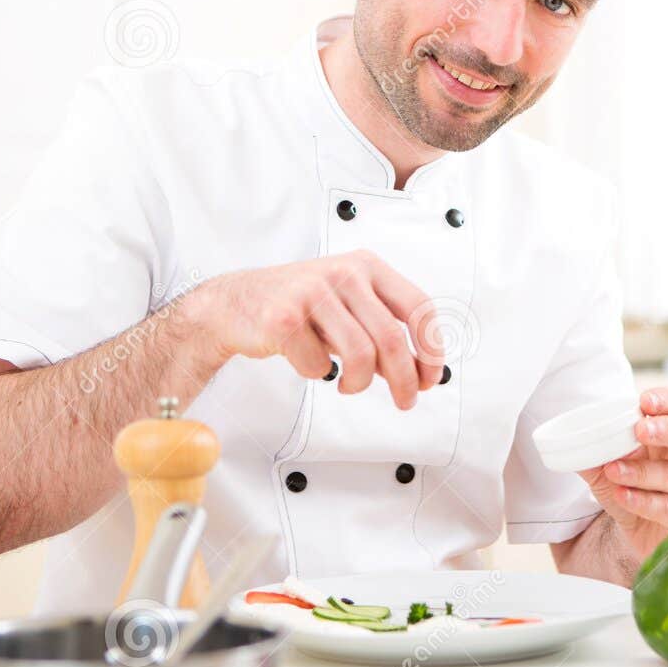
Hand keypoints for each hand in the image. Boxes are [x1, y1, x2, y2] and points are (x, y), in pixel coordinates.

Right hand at [189, 251, 443, 407]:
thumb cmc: (300, 306)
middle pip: (392, 338)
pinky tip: (308, 361)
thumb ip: (384, 331)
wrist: (236, 302)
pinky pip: (318, 365)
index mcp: (367, 266)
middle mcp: (344, 273)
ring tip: (350, 384)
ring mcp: (312, 292)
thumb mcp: (350, 307)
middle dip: (405, 379)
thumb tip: (421, 371)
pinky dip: (318, 374)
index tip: (431, 378)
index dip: (431, 348)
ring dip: (360, 382)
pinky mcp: (283, 317)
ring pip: (360, 355)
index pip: (418, 306)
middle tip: (406, 401)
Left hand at [578, 388, 667, 562]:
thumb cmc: (630, 490)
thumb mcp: (607, 468)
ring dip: (643, 472)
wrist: (639, 535)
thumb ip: (592, 453)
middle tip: (639, 430)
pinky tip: (623, 496)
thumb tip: (568, 440)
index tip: (644, 402)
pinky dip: (645, 502)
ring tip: (613, 471)